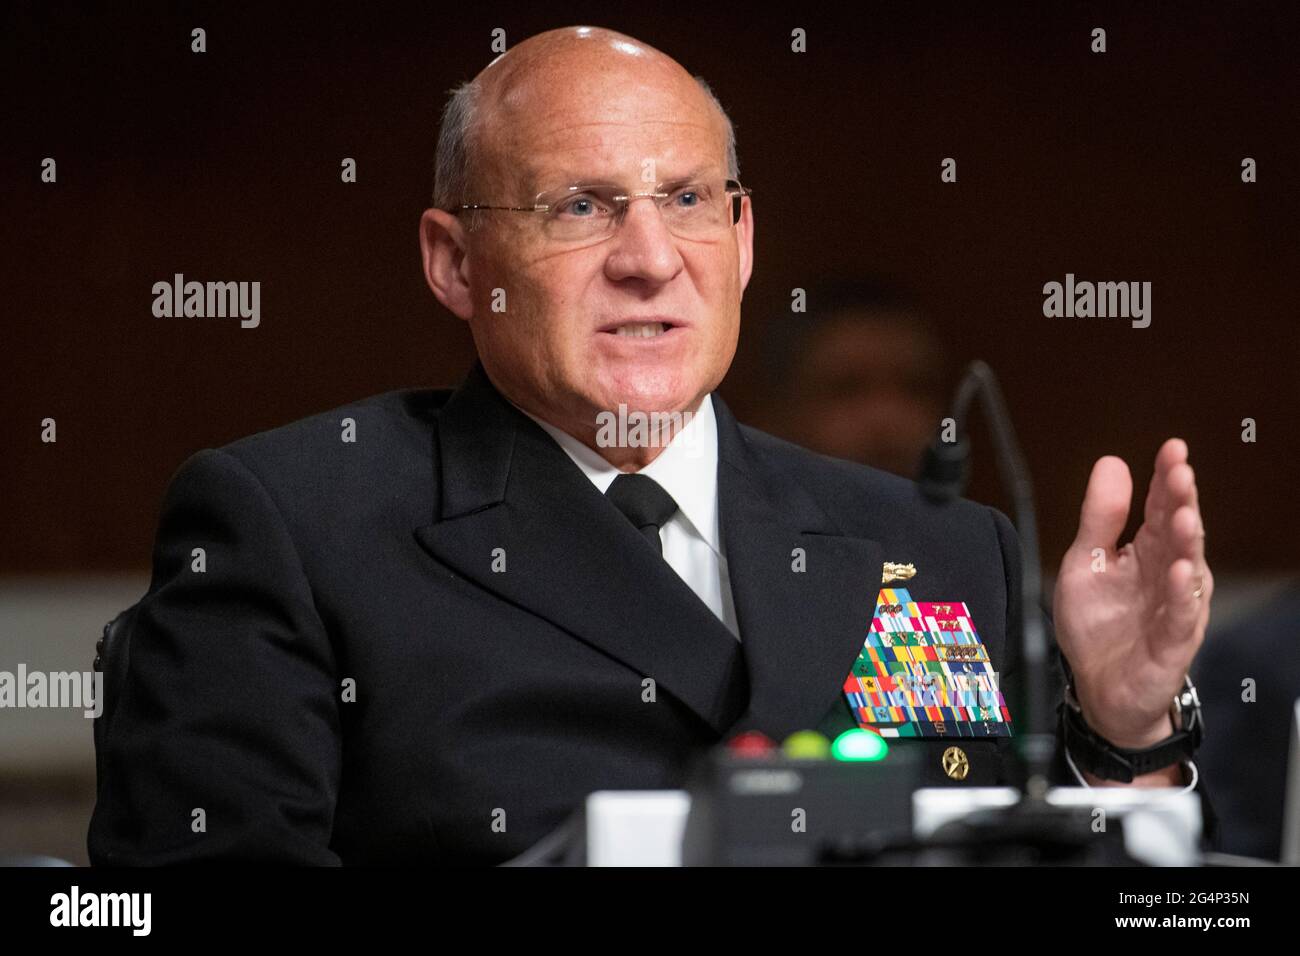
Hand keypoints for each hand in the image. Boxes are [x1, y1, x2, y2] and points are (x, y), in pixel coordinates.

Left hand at [1052, 438, 1210, 748]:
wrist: (1099, 688)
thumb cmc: (1098, 625)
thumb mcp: (1086, 562)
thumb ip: (1099, 517)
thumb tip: (1112, 463)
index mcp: (1145, 550)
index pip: (1159, 506)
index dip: (1166, 478)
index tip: (1172, 448)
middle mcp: (1166, 573)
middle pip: (1177, 530)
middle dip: (1181, 500)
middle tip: (1181, 471)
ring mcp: (1173, 606)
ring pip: (1187, 569)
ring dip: (1186, 541)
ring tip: (1183, 514)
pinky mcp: (1172, 642)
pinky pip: (1181, 616)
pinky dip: (1181, 595)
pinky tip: (1179, 573)